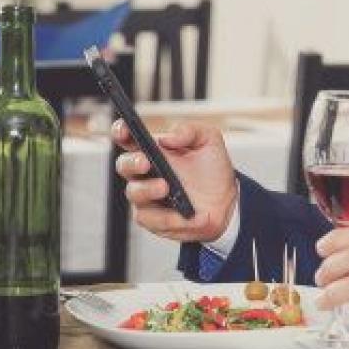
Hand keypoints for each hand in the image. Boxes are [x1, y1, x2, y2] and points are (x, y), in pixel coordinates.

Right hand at [112, 120, 236, 242]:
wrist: (227, 201)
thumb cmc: (212, 168)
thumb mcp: (209, 141)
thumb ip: (190, 131)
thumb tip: (167, 138)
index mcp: (151, 149)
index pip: (127, 136)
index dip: (121, 131)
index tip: (126, 129)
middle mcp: (144, 173)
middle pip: (124, 164)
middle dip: (132, 162)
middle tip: (146, 162)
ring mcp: (146, 197)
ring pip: (134, 193)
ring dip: (148, 190)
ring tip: (165, 187)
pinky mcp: (153, 220)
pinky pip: (151, 219)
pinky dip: (167, 217)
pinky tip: (183, 215)